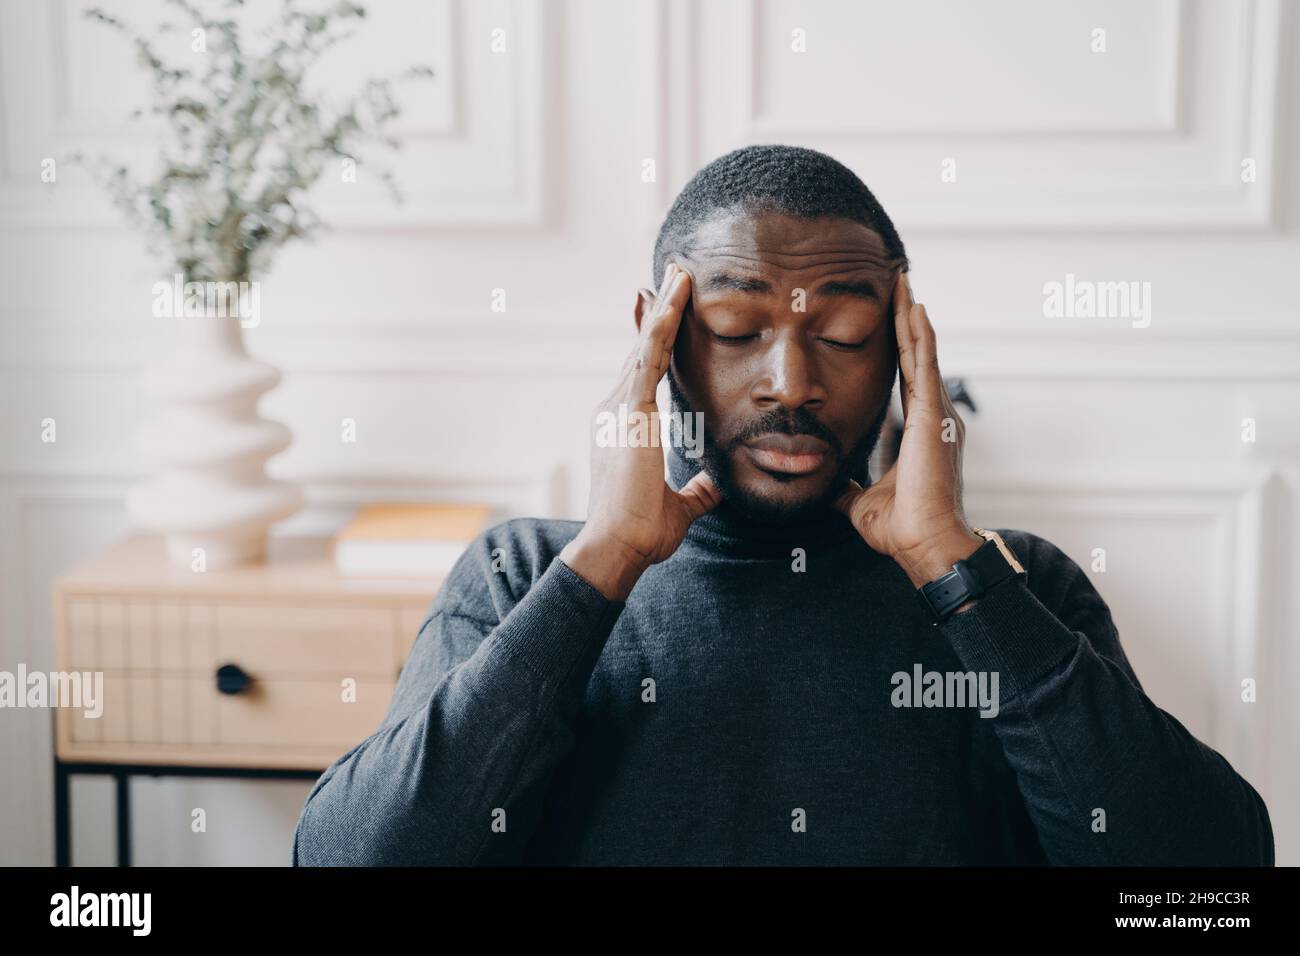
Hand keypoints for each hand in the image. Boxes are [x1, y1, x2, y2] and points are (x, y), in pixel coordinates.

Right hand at [560, 262, 721, 599]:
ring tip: (680, 271)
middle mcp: (616, 410)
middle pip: (641, 350)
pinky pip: (648, 356)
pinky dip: (662, 323)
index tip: (662, 310)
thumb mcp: (681, 504)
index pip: (642, 373)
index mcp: (624, 427)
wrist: (618, 546)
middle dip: (659, 311)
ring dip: (664, 306)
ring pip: (644, 345)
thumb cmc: (642, 532)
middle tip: (675, 274)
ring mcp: (619, 407)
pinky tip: (676, 296)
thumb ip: (699, 488)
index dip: (653, 340)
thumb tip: (717, 484)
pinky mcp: (630, 410)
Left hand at [833, 273, 983, 587]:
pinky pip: (924, 365)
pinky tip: (915, 309)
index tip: (889, 317)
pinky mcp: (933, 415)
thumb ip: (846, 487)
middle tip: (900, 284)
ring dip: (911, 316)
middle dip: (906, 319)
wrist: (922, 544)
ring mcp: (936, 412)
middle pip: (915, 354)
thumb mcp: (860, 500)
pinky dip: (919, 335)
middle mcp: (932, 414)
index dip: (897, 345)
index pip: (904, 376)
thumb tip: (825, 484)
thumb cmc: (900, 527)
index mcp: (918, 429)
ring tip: (904, 283)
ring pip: (921, 351)